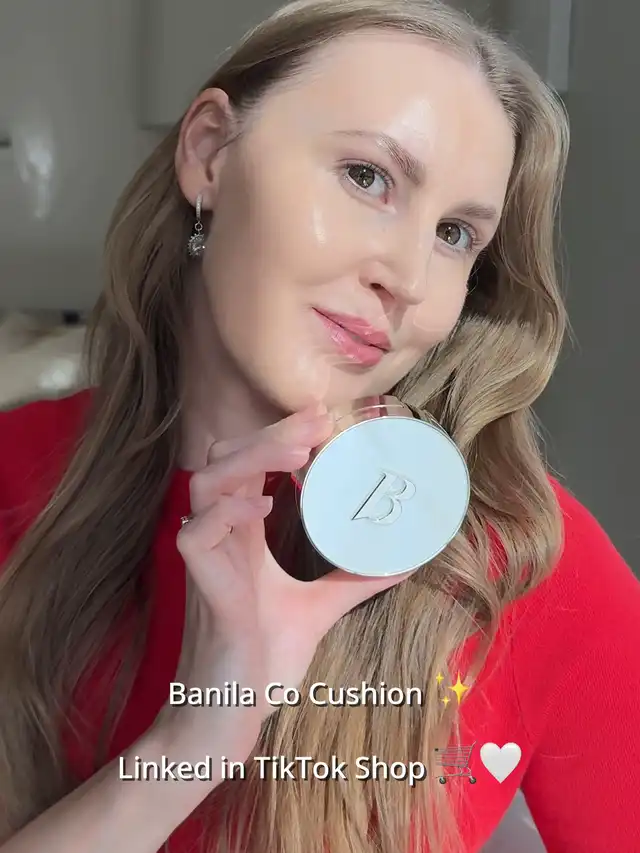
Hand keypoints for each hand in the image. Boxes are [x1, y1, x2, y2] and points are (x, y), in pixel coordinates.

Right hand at [167, 406, 410, 754]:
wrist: (229, 715)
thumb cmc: (263, 661)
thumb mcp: (319, 608)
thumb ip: (353, 580)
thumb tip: (404, 559)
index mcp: (242, 536)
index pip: (249, 465)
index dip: (278, 435)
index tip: (321, 416)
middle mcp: (220, 536)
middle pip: (225, 459)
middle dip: (269, 435)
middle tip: (316, 422)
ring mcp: (206, 559)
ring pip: (206, 482)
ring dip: (251, 458)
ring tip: (297, 454)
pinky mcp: (201, 587)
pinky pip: (195, 534)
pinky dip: (226, 513)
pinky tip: (261, 508)